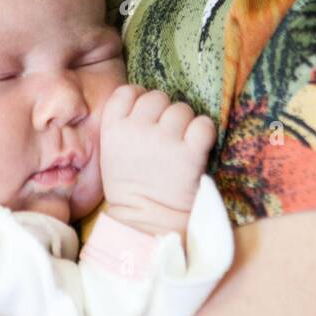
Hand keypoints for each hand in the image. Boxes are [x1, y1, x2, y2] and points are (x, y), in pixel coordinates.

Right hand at [99, 85, 217, 238]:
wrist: (146, 224)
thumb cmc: (130, 189)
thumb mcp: (111, 153)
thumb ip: (123, 125)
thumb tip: (145, 104)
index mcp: (113, 129)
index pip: (127, 91)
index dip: (140, 98)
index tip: (147, 114)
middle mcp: (137, 128)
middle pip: (157, 97)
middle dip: (164, 112)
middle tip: (166, 135)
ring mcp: (164, 139)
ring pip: (181, 108)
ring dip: (185, 123)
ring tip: (181, 145)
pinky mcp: (189, 153)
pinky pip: (203, 124)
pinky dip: (204, 131)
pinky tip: (199, 145)